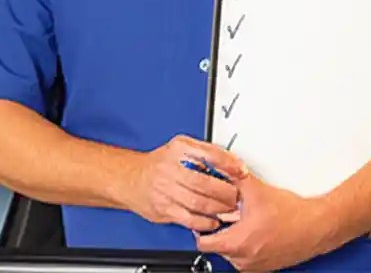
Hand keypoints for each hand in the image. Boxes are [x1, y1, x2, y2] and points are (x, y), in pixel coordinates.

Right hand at [122, 135, 249, 233]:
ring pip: (199, 202)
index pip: (209, 154)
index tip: (241, 172)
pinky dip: (206, 222)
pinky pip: (190, 218)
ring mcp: (166, 189)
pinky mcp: (164, 208)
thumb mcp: (180, 147)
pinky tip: (212, 220)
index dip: (229, 164)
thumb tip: (233, 163)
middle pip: (205, 182)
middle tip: (236, 196)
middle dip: (226, 192)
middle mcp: (170, 168)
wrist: (129, 178)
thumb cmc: (159, 164)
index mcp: (178, 149)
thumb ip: (206, 152)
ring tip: (228, 209)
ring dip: (218, 208)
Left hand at [195, 173, 334, 271]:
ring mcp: (255, 265)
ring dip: (233, 239)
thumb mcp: (255, 189)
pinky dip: (247, 246)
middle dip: (219, 230)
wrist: (317, 225)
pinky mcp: (266, 266)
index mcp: (237, 243)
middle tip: (228, 215)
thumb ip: (231, 177)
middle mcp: (244, 259)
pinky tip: (256, 230)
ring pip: (231, 254)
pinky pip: (246, 258)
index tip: (207, 215)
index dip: (201, 226)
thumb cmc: (292, 214)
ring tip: (244, 222)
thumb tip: (216, 167)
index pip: (202, 242)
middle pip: (216, 247)